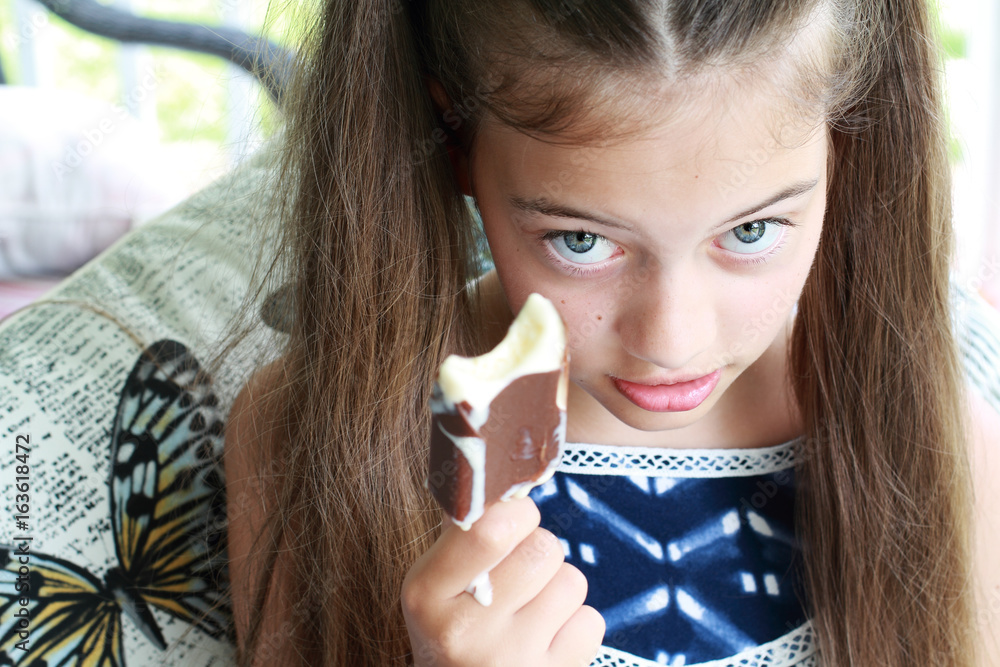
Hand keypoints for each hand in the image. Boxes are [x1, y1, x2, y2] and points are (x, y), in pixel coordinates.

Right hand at [402, 497, 604, 665]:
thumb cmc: (453, 628)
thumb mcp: (435, 584)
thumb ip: (465, 530)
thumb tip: (498, 461)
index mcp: (425, 593)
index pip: (490, 528)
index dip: (518, 513)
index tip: (515, 520)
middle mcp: (462, 632)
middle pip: (543, 549)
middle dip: (540, 550)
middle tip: (520, 572)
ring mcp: (507, 662)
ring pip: (571, 582)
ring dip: (559, 588)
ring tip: (530, 610)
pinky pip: (591, 622)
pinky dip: (576, 625)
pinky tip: (546, 640)